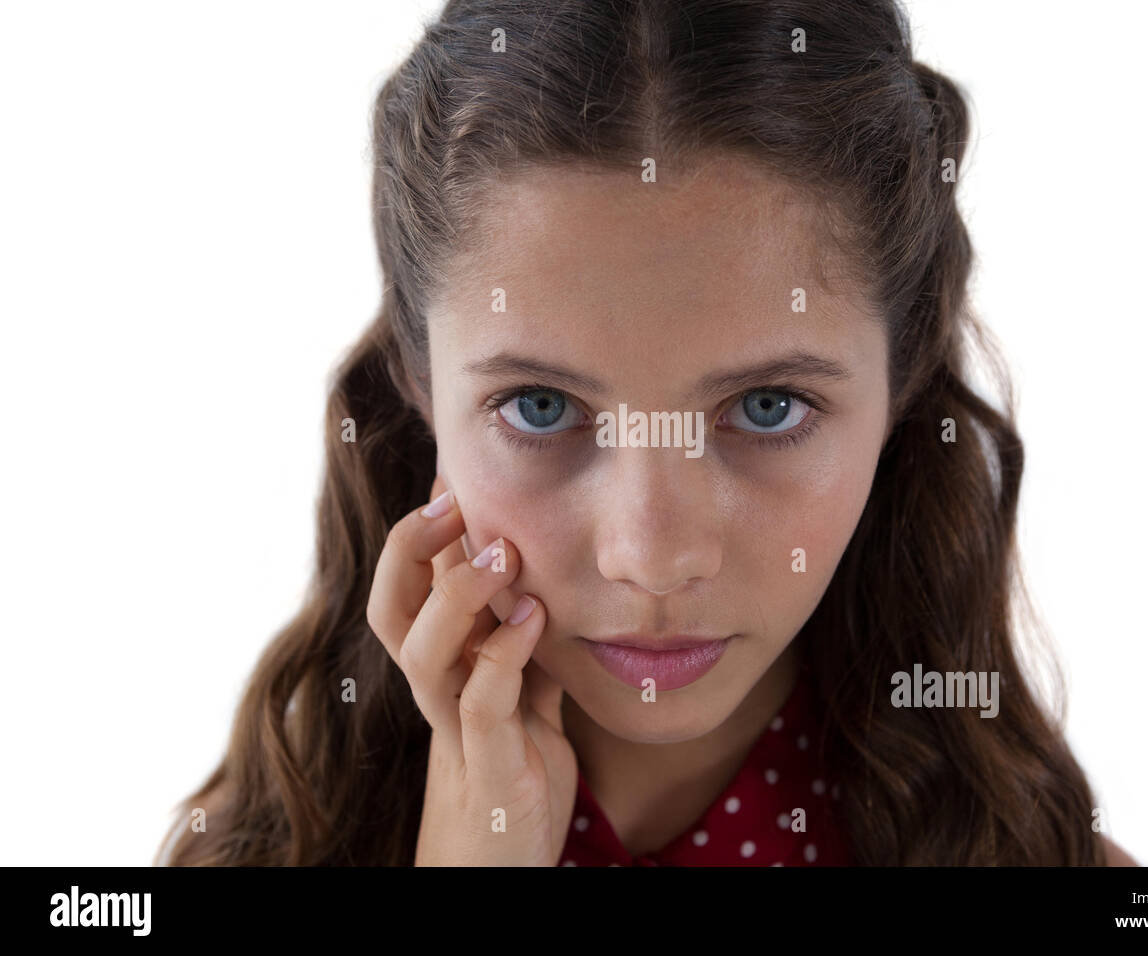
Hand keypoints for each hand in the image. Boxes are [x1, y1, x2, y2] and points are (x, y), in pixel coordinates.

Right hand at [366, 473, 577, 864]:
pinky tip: (536, 619)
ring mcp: (454, 735)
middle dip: (411, 548)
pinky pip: (480, 707)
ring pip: (422, 653)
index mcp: (441, 673)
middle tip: (452, 496)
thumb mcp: (523, 701)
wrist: (499, 874)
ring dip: (457, 595)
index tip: (450, 476)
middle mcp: (434, 696)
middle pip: (391, 611)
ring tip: (501, 551)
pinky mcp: (489, 772)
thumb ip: (527, 649)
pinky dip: (502, 657)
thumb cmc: (511, 780)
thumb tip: (548, 588)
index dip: (420, 535)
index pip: (409, 591)